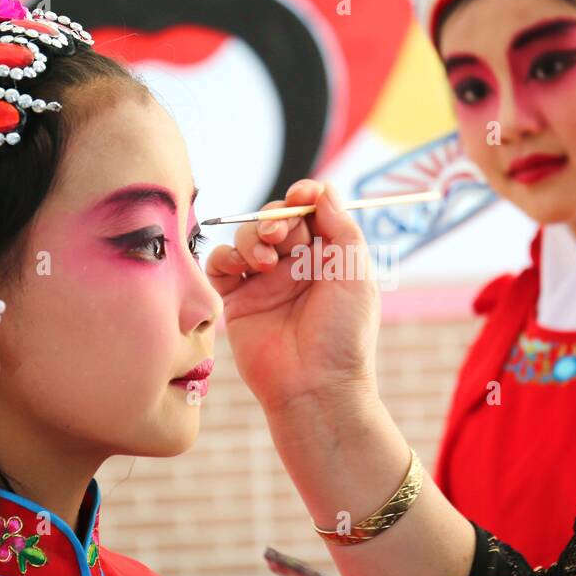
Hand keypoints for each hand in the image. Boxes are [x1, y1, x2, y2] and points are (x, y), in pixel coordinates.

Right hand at [206, 180, 380, 412]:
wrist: (315, 387)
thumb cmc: (344, 334)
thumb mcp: (355, 274)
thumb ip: (341, 227)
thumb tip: (322, 188)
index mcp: (328, 257)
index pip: (311, 211)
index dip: (304, 196)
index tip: (301, 194)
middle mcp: (295, 266)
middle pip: (276, 218)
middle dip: (276, 217)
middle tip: (281, 236)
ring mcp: (264, 283)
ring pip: (246, 236)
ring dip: (251, 237)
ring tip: (263, 262)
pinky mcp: (237, 301)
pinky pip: (220, 265)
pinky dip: (225, 257)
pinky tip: (240, 269)